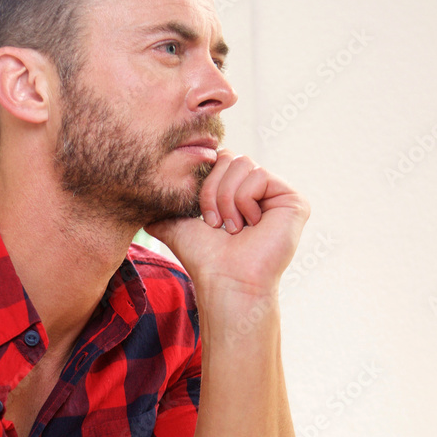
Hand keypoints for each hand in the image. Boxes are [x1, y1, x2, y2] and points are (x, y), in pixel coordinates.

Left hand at [146, 150, 309, 298]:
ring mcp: (279, 196)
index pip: (218, 159)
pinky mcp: (294, 201)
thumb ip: (163, 207)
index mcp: (240, 192)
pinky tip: (251, 227)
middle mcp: (262, 192)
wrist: (225, 280)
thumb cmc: (205, 258)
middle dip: (214, 191)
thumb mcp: (177, 224)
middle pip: (230, 157)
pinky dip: (244, 201)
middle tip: (218, 223)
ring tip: (234, 228)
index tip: (205, 219)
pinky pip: (259, 175)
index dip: (205, 184)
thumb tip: (141, 201)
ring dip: (227, 199)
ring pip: (243, 164)